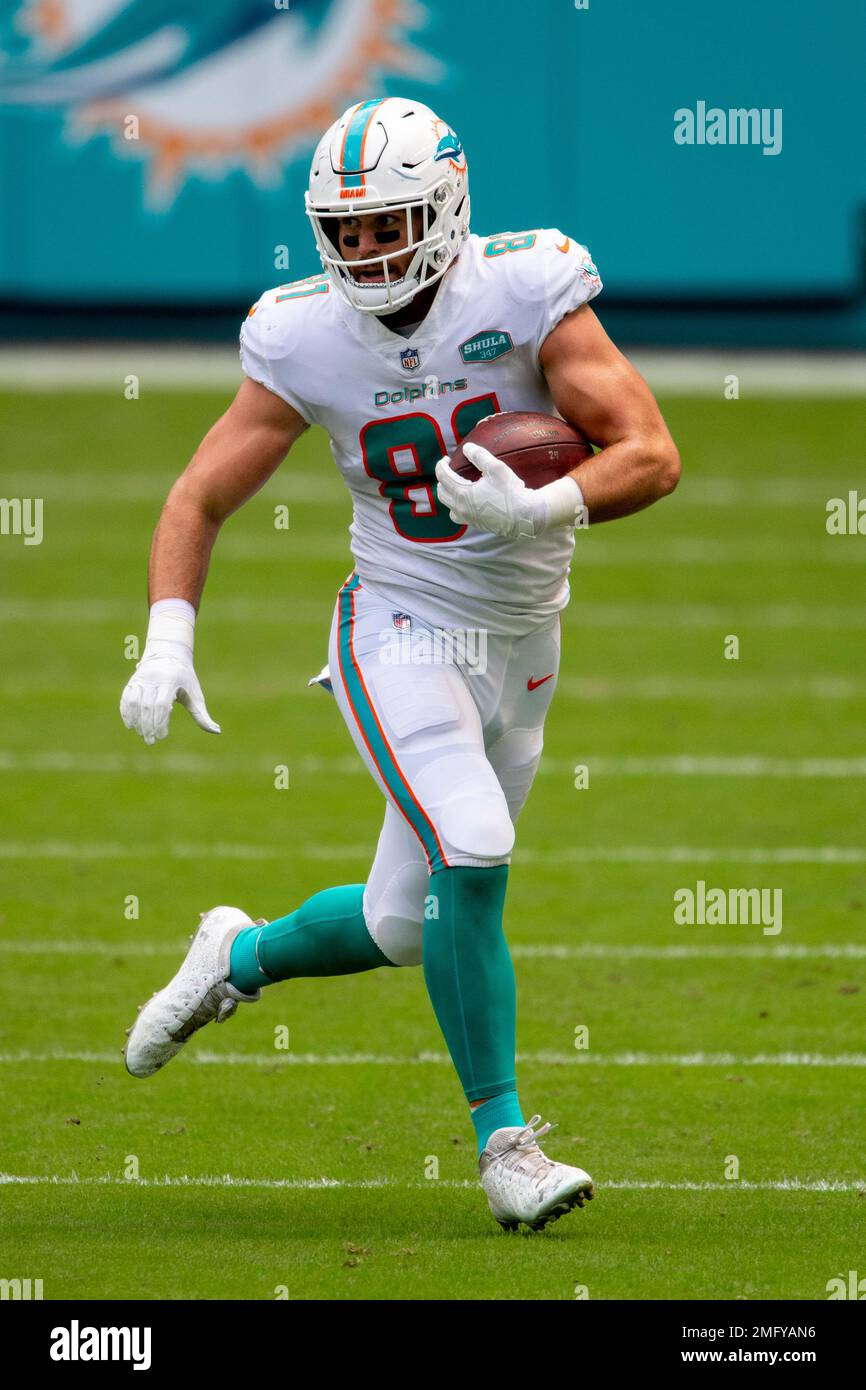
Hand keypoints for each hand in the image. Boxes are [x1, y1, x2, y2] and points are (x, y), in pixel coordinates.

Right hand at [120, 650, 219, 744]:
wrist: (169, 653)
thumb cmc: (185, 678)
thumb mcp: (195, 694)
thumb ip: (202, 714)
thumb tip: (217, 731)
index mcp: (170, 680)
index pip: (162, 705)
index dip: (160, 722)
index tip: (162, 735)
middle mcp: (153, 679)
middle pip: (147, 706)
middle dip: (148, 725)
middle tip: (151, 740)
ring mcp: (141, 679)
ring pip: (134, 702)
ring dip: (136, 720)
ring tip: (142, 734)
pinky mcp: (133, 681)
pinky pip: (126, 698)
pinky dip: (126, 712)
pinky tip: (131, 725)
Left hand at [435, 443, 583, 540]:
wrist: (525, 516)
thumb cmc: (510, 491)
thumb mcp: (496, 467)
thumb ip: (479, 455)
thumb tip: (466, 448)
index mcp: (462, 494)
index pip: (443, 477)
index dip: (441, 465)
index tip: (446, 459)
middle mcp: (461, 509)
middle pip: (441, 494)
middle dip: (443, 480)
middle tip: (450, 470)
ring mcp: (469, 519)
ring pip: (450, 508)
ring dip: (450, 496)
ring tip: (458, 487)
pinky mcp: (477, 525)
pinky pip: (461, 516)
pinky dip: (459, 506)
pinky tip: (470, 500)